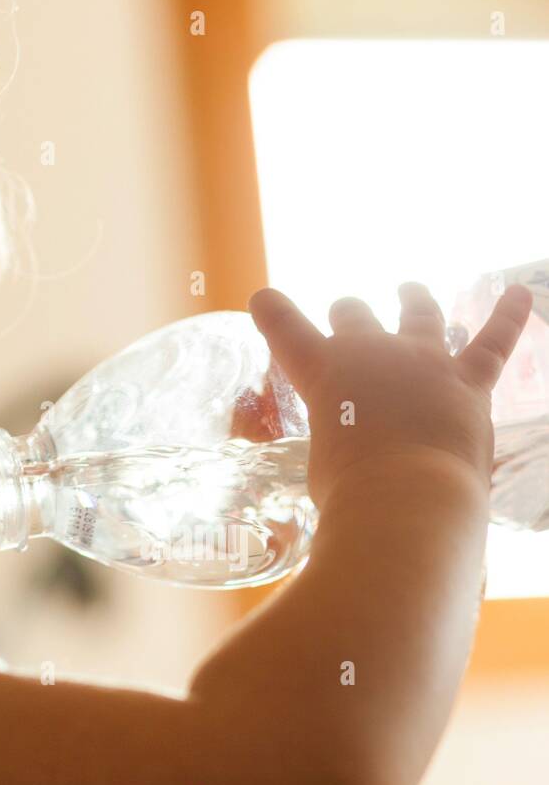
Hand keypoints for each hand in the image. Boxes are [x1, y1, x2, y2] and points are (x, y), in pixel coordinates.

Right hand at [248, 281, 532, 506]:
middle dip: (347, 314)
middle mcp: (371, 351)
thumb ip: (342, 439)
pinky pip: (493, 342)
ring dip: (414, 299)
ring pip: (420, 315)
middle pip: (354, 315)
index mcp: (322, 370)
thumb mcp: (325, 458)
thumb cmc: (350, 489)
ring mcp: (424, 361)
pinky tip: (520, 292)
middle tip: (344, 315)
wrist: (405, 495)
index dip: (272, 311)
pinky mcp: (468, 381)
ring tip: (410, 289)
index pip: (286, 328)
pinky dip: (508, 316)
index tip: (264, 298)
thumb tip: (368, 446)